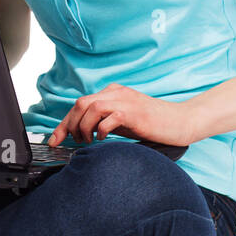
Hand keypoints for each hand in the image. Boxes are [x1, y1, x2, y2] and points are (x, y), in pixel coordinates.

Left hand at [47, 84, 195, 147]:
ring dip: (83, 127)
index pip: (80, 105)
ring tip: (89, 141)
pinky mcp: (134, 111)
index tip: (55, 140)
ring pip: (90, 107)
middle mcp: (116, 93)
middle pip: (80, 103)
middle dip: (69, 125)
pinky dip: (100, 129)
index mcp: (112, 93)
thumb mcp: (123, 121)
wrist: (180, 121)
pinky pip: (108, 117)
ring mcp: (125, 101)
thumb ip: (104, 122)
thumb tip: (80, 134)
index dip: (64, 123)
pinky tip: (103, 138)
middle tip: (71, 142)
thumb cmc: (152, 123)